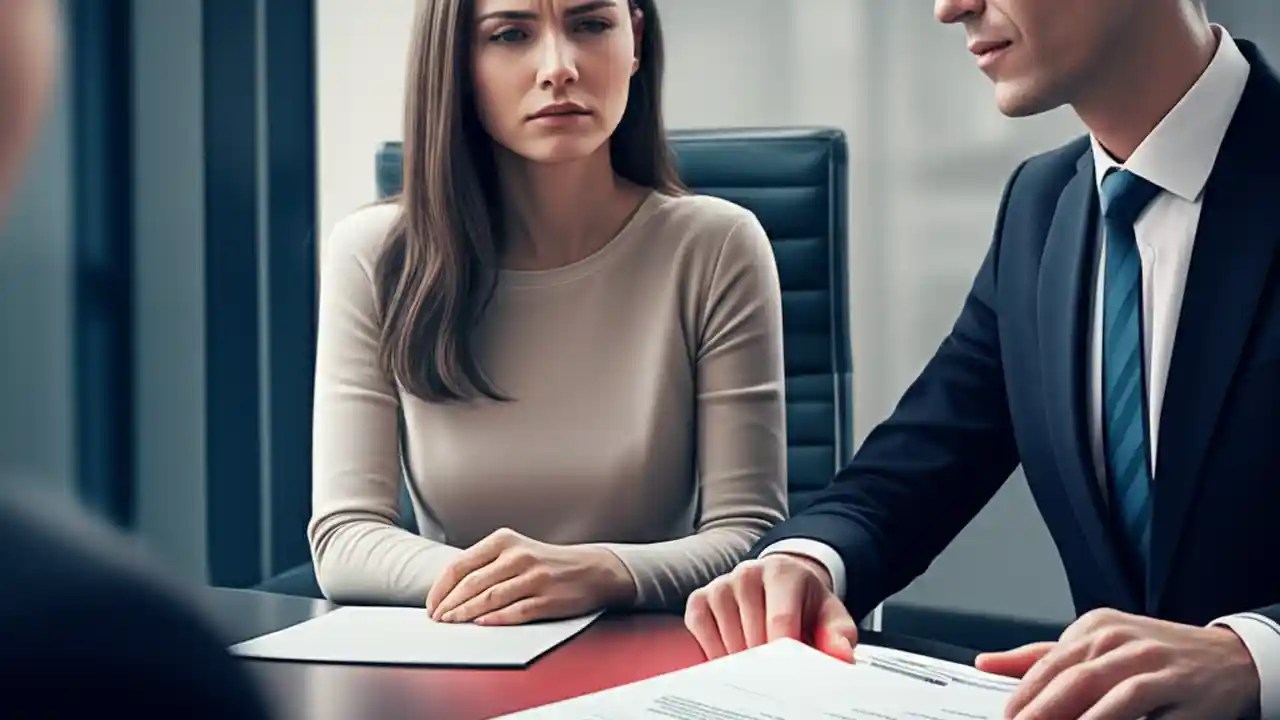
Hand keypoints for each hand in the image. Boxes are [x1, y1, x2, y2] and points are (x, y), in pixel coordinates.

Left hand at [425, 528, 635, 625]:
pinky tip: (481, 625)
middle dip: (449, 605)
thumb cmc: (546, 564)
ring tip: (452, 625)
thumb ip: (486, 565)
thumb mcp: (515, 552)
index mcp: (504, 541)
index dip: (441, 588)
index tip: (431, 605)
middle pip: (472, 583)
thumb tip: (449, 592)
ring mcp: (534, 577)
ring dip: (465, 614)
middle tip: (438, 620)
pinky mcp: (548, 598)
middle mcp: (518, 556)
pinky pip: (515, 611)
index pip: (460, 564)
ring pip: (489, 598)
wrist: (591, 570)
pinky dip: (496, 619)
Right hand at [684, 553, 856, 661]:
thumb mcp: (831, 616)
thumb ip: (839, 635)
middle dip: (765, 662)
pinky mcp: (700, 598)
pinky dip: (713, 651)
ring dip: (740, 659)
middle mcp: (748, 573)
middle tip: (776, 675)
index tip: (789, 676)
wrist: (782, 586)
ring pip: (726, 636)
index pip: (780, 619)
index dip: (784, 653)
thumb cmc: (805, 605)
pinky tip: (730, 657)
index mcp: (782, 572)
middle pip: (752, 633)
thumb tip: (841, 655)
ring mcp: (721, 584)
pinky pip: (700, 631)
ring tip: (758, 662)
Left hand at [975, 608, 1259, 719]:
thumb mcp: (1098, 646)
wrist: (1229, 658)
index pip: (1046, 664)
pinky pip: (1135, 706)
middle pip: (1066, 678)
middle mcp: (1119, 640)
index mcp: (1094, 628)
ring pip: (1097, 691)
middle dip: (1036, 710)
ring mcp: (1148, 662)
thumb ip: (1043, 657)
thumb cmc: (1157, 655)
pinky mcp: (1176, 686)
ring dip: (1067, 718)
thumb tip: (988, 663)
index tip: (1003, 718)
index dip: (1021, 696)